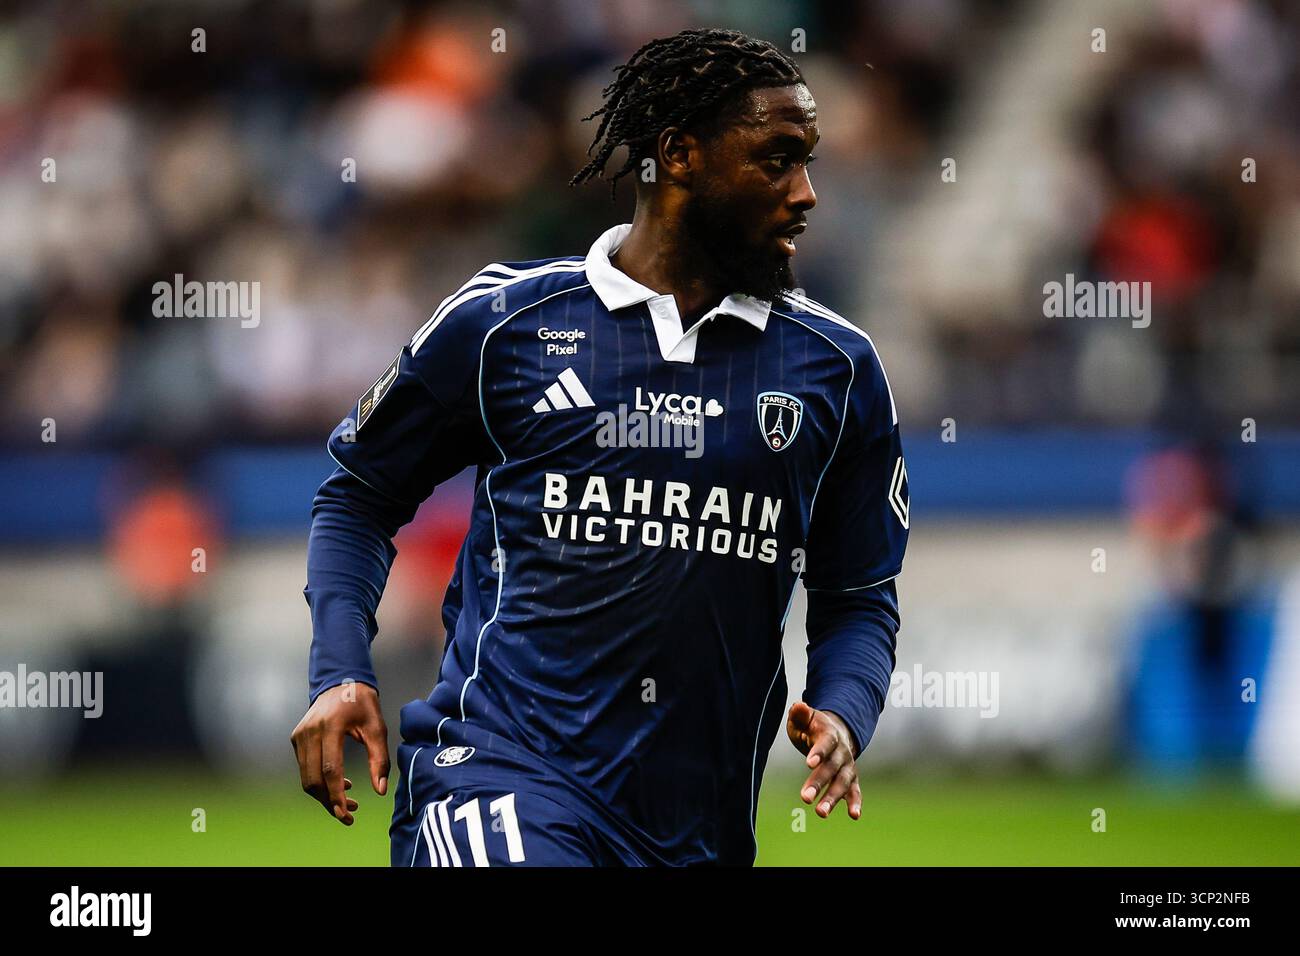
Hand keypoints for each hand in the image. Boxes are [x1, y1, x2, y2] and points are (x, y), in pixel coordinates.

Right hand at [291, 681, 389, 825]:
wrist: (340, 682)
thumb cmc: (362, 704)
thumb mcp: (377, 727)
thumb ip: (379, 759)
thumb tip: (380, 790)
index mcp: (331, 726)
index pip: (330, 769)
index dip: (337, 794)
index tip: (346, 813)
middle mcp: (310, 731)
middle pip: (313, 778)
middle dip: (329, 801)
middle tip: (348, 814)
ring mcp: (300, 735)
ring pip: (306, 777)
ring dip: (324, 794)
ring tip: (347, 801)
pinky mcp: (296, 738)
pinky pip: (304, 768)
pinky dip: (319, 781)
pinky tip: (339, 783)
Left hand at [786, 701, 860, 819]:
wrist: (835, 731)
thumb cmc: (812, 726)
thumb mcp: (804, 718)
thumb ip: (800, 714)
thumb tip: (799, 706)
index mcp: (829, 734)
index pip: (826, 743)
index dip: (819, 752)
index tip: (808, 763)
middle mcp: (841, 751)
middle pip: (831, 767)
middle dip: (819, 782)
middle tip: (805, 798)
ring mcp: (848, 766)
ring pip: (842, 782)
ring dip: (832, 798)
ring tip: (820, 813)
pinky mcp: (851, 779)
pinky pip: (855, 791)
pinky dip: (855, 802)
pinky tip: (854, 815)